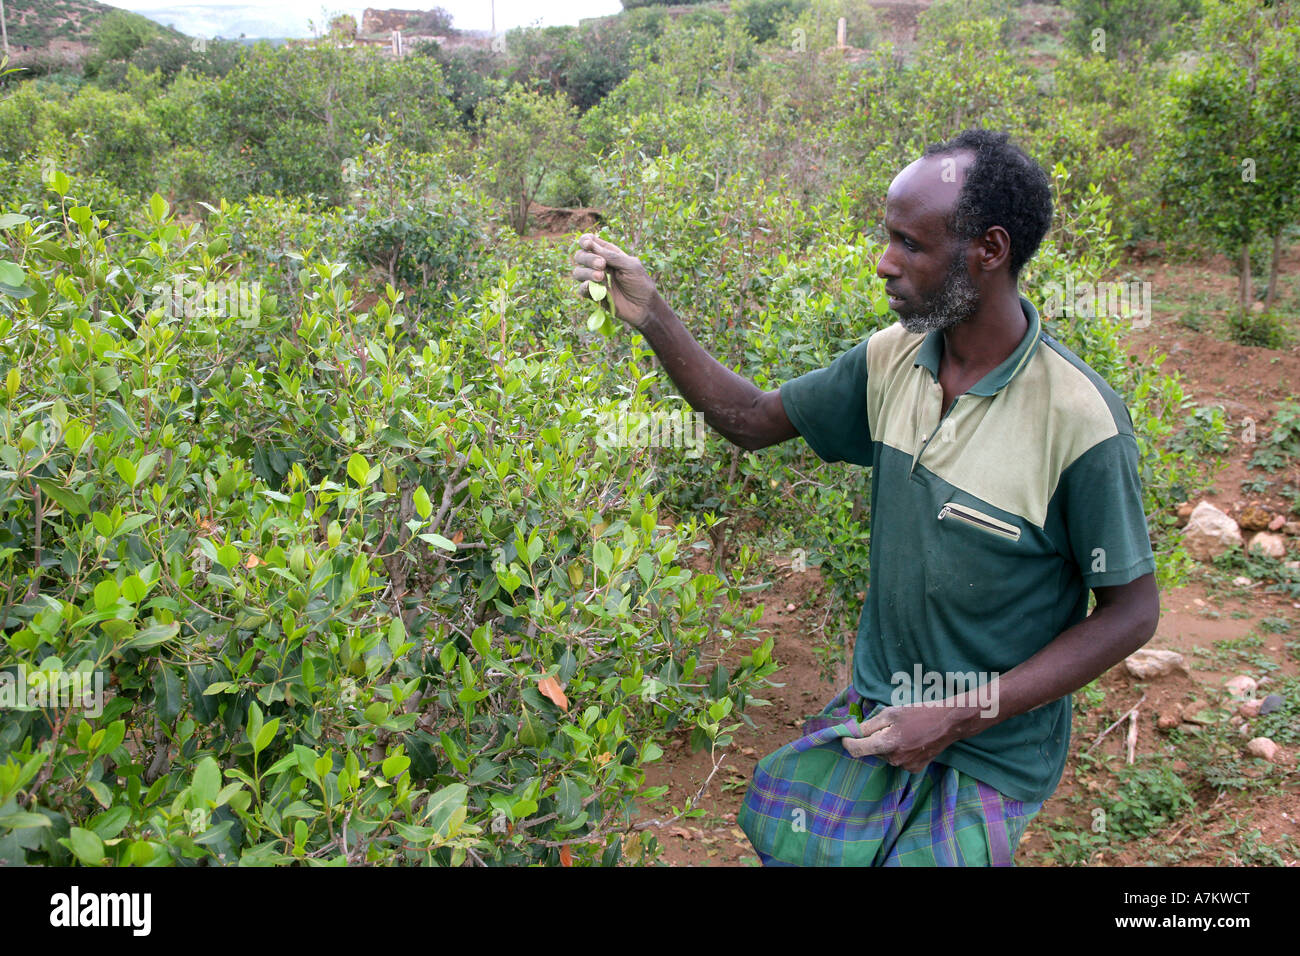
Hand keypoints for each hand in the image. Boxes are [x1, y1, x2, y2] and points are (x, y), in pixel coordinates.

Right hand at [571, 233, 656, 328]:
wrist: (644, 307)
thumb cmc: (641, 283)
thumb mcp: (630, 266)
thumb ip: (612, 256)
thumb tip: (591, 245)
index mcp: (608, 254)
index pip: (590, 243)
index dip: (585, 241)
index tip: (588, 244)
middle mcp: (599, 265)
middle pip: (580, 256)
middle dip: (588, 258)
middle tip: (602, 264)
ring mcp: (595, 280)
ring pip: (578, 272)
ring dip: (586, 273)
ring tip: (600, 277)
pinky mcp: (594, 295)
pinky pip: (581, 290)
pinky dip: (585, 287)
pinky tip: (593, 287)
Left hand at [841, 704, 971, 772]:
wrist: (948, 723)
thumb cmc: (919, 712)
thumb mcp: (891, 712)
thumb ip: (869, 725)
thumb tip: (853, 732)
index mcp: (887, 743)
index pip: (856, 750)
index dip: (847, 742)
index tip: (845, 736)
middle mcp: (895, 759)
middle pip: (872, 751)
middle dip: (873, 739)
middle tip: (887, 725)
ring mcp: (906, 766)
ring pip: (885, 756)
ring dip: (887, 745)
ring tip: (903, 731)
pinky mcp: (915, 769)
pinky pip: (898, 760)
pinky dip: (898, 751)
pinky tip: (910, 740)